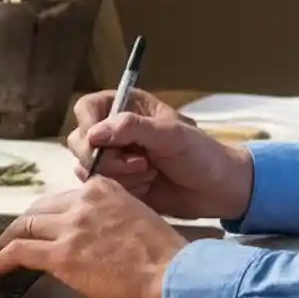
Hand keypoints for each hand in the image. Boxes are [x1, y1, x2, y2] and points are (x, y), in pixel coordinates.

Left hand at [0, 177, 186, 297]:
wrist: (169, 272)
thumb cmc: (161, 253)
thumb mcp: (136, 217)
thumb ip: (108, 217)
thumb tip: (90, 234)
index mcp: (104, 188)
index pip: (64, 196)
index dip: (49, 212)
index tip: (42, 223)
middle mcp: (84, 201)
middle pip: (39, 208)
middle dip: (22, 223)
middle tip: (13, 237)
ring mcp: (71, 226)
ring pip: (24, 226)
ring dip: (5, 241)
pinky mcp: (61, 254)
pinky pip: (19, 252)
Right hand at [67, 89, 253, 219]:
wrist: (218, 190)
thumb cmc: (200, 153)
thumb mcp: (171, 134)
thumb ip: (133, 128)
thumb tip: (93, 134)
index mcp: (127, 107)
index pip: (87, 107)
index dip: (88, 124)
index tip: (99, 143)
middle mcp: (115, 131)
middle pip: (80, 141)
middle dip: (108, 158)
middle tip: (142, 162)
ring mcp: (114, 159)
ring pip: (88, 168)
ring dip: (120, 175)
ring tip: (150, 173)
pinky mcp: (118, 185)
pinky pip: (100, 189)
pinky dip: (123, 189)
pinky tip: (147, 187)